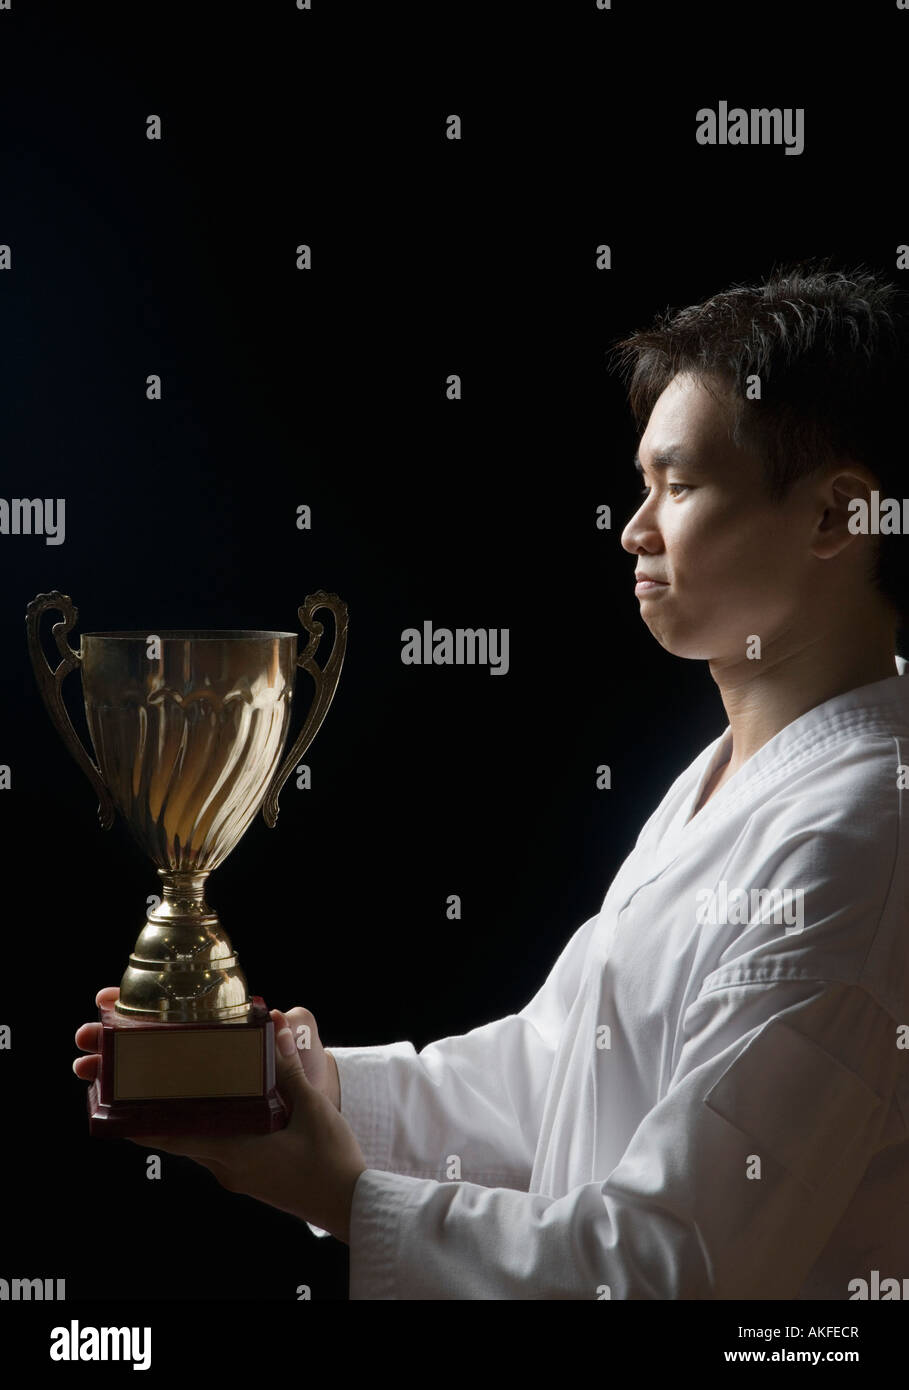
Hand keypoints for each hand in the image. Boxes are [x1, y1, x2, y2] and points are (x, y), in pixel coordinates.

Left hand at [73, 990, 364, 1241]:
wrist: (353, 1205)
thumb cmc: (332, 1163)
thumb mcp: (312, 1108)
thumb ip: (287, 1069)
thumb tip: (272, 1026)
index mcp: (236, 1152)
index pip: (174, 1138)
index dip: (140, 1124)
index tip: (112, 1107)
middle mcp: (228, 1166)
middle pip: (181, 1136)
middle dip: (158, 1112)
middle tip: (140, 1083)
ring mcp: (238, 1173)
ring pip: (200, 1140)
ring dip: (185, 1116)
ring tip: (173, 1085)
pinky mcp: (250, 1173)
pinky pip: (219, 1144)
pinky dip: (211, 1122)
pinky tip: (220, 1101)